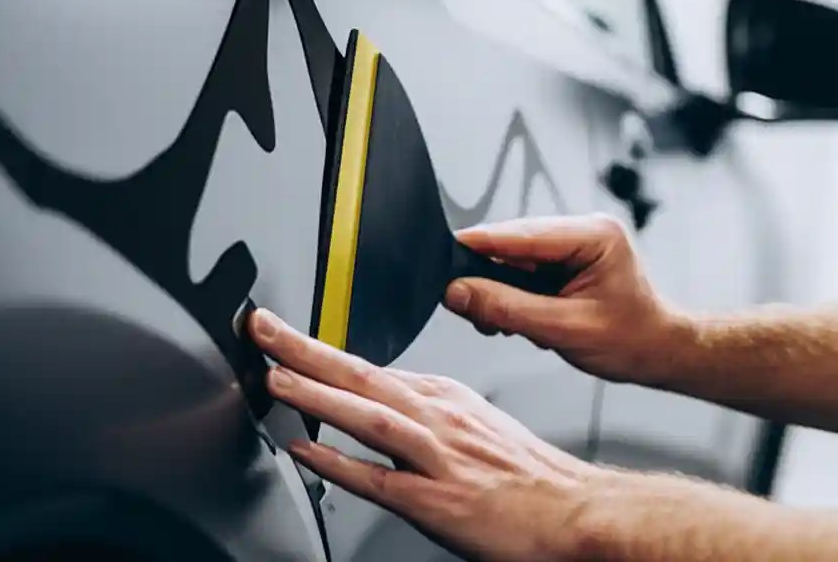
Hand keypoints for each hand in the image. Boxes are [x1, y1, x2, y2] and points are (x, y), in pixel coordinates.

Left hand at [247, 309, 606, 560]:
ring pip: (369, 416)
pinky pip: (379, 478)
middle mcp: (438, 418)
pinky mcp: (437, 500)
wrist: (575, 510)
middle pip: (361, 374)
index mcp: (444, 397)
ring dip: (318, 395)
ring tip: (274, 379)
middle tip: (262, 328)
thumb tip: (379, 398)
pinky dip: (339, 463)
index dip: (318, 350)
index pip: (369, 365)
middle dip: (305, 349)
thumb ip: (426, 409)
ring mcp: (436, 457)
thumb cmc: (527, 473)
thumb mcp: (475, 421)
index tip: (281, 334)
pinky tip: (305, 452)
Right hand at [444, 214, 690, 385]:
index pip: (520, 234)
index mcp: (593, 235)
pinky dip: (511, 294)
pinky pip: (522, 268)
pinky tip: (516, 318)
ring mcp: (573, 243)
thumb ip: (508, 309)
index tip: (441, 254)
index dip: (478, 245)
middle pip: (511, 244)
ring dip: (499, 289)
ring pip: (512, 258)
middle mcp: (582, 230)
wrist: (658, 351)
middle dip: (486, 276)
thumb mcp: (564, 330)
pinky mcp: (564, 259)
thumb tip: (458, 293)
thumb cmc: (630, 340)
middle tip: (470, 309)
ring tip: (500, 323)